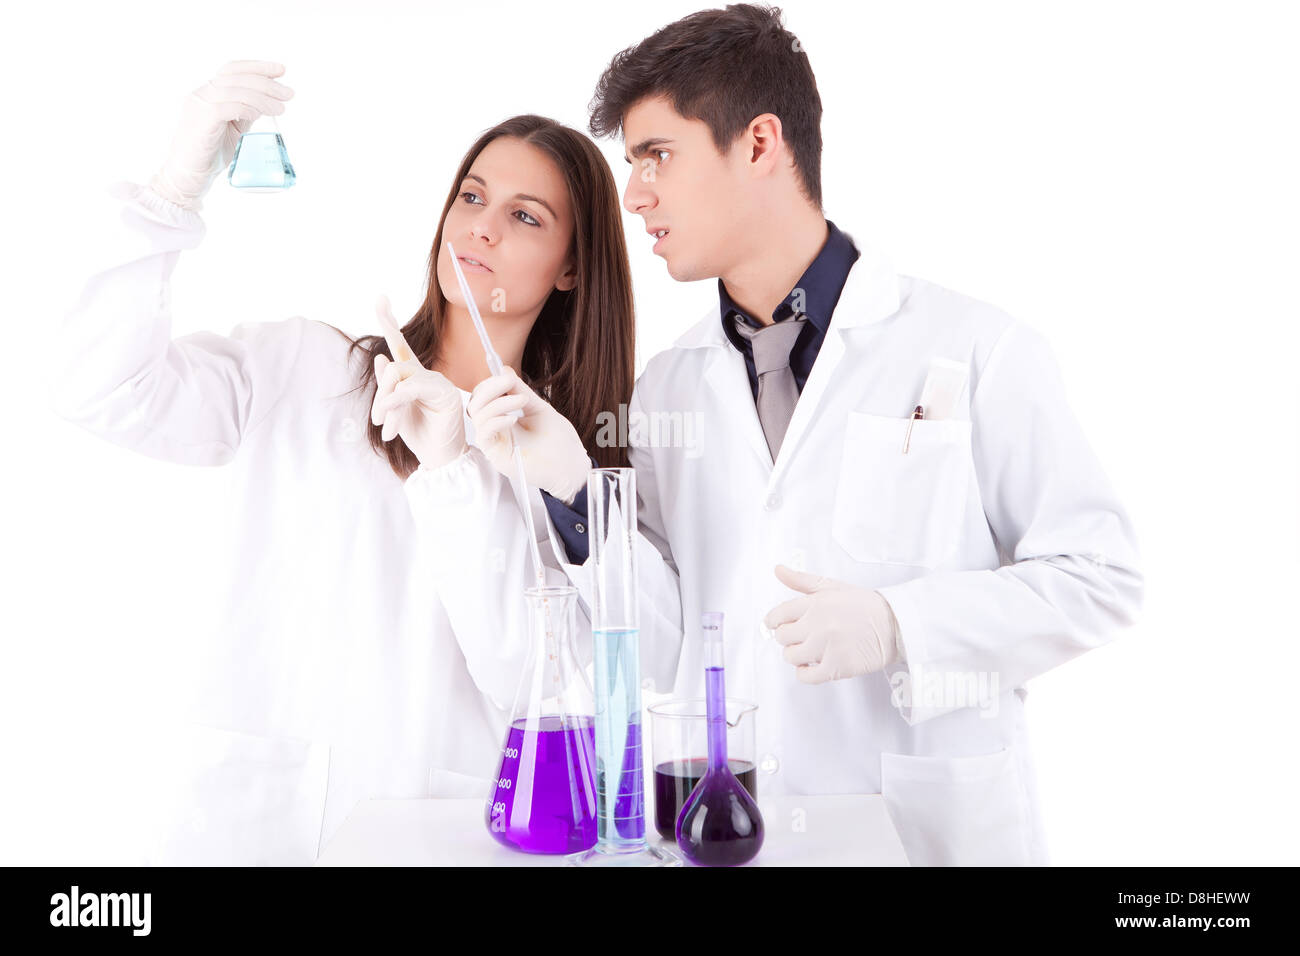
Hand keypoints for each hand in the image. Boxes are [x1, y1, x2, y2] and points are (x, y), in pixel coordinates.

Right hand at [149, 59, 294, 210]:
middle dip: (267, 84)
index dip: (257, 67)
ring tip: (281, 108)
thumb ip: (246, 110)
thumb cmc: (212, 152)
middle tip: (288, 94)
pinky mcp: (202, 120)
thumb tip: (270, 100)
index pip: (232, 69)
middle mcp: (202, 94)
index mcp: (209, 92)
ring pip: (235, 91)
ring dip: (262, 97)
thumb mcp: (234, 126)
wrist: (191, 175)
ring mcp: (200, 105)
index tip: (281, 70)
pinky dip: (246, 107)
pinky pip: (228, 106)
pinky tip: (258, 114)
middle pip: (237, 78)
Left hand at [369, 295, 467, 468]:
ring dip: (386, 403)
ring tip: (386, 427)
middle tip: (377, 420)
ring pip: (400, 376)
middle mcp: (426, 376)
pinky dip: (395, 401)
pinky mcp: (445, 394)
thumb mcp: (393, 411)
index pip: (400, 345)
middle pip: (394, 367)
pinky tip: (388, 418)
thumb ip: (387, 387)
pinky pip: (411, 389)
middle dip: (381, 393)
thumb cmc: (418, 435)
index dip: (389, 321)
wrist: (439, 458)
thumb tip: (380, 358)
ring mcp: (438, 383)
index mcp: (413, 377)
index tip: (381, 298)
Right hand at [468, 367, 589, 503]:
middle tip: (509, 382)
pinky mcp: (497, 455)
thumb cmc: (559, 442)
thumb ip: (520, 390)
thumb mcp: (539, 408)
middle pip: (475, 403)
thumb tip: (504, 371)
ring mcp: (495, 442)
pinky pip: (484, 434)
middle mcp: (496, 429)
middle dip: (490, 388)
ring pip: (478, 415)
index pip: (484, 396)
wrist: (570, 465)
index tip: (505, 374)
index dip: (490, 383)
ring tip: (522, 401)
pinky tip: (513, 418)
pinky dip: (496, 420)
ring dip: (498, 402)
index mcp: (504, 417)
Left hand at [764, 565, 901, 683]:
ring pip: (790, 657)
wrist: (896, 624)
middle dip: (788, 638)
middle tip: (802, 637)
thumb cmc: (865, 605)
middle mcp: (818, 624)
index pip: (777, 615)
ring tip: (810, 651)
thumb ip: (802, 580)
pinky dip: (805, 673)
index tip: (779, 625)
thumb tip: (778, 570)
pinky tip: (814, 665)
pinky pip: (806, 676)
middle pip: (782, 638)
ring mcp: (827, 646)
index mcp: (815, 603)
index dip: (774, 622)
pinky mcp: (837, 667)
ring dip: (796, 656)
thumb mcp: (833, 587)